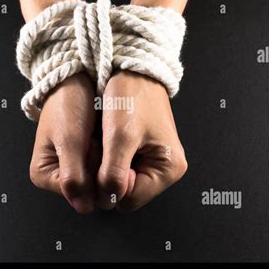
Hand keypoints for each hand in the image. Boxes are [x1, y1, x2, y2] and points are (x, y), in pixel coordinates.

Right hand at [29, 73, 99, 213]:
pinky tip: (104, 137)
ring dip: (105, 159)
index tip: (92, 147)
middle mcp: (57, 176)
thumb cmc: (68, 103)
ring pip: (98, 178)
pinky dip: (108, 153)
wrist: (76, 78)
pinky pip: (103, 165)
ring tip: (98, 135)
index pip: (78, 193)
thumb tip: (83, 207)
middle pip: (89, 188)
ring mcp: (73, 167)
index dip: (92, 174)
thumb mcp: (70, 140)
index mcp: (44, 175)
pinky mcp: (86, 158)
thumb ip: (74, 176)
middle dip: (99, 166)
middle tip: (96, 139)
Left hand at [96, 71, 187, 211]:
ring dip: (104, 166)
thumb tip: (106, 200)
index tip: (101, 160)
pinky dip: (106, 157)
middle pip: (124, 192)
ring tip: (102, 141)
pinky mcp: (140, 152)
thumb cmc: (132, 95)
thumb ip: (113, 174)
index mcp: (168, 169)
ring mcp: (152, 160)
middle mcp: (164, 168)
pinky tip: (104, 140)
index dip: (108, 186)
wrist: (132, 67)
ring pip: (118, 180)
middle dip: (106, 175)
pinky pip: (118, 166)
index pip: (128, 200)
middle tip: (100, 148)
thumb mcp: (120, 136)